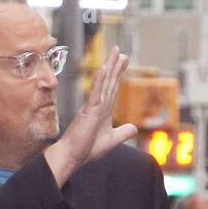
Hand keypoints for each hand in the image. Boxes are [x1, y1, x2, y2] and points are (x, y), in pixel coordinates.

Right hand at [44, 47, 136, 185]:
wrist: (72, 156)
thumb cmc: (87, 149)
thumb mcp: (112, 140)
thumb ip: (123, 133)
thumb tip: (134, 128)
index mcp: (103, 111)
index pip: (112, 88)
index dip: (119, 74)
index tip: (123, 61)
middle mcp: (98, 105)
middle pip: (109, 82)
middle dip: (116, 66)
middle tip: (120, 51)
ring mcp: (93, 107)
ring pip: (103, 83)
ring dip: (110, 67)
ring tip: (116, 53)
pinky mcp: (88, 111)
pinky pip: (95, 93)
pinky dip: (100, 81)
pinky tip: (104, 68)